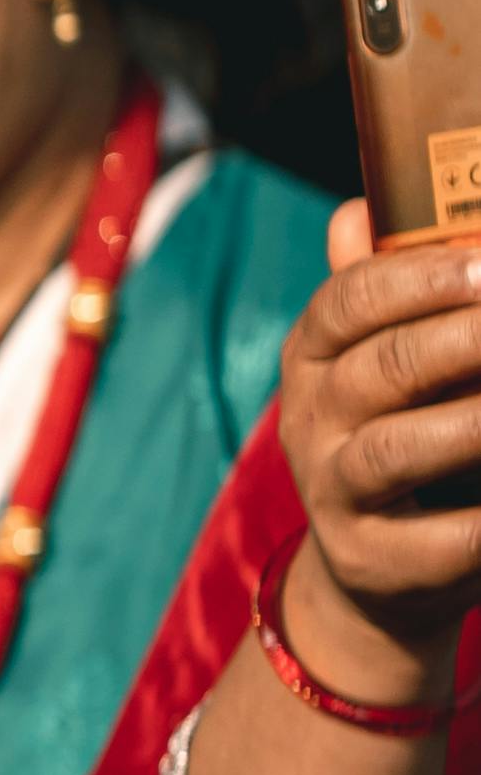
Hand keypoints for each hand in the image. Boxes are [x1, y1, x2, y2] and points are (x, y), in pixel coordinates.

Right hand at [273, 203, 480, 697]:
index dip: (417, 279)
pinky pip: (430, 542)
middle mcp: (310, 420)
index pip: (346, 302)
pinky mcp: (369, 560)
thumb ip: (383, 289)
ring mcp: (333, 493)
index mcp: (313, 356)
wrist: (381, 567)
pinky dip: (478, 523)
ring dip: (470, 425)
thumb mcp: (382, 359)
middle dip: (460, 340)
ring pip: (395, 450)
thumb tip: (358, 207)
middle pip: (380, 368)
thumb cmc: (404, 428)